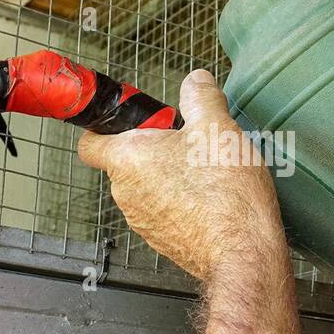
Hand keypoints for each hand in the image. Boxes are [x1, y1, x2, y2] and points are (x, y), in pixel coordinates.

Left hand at [77, 70, 285, 280]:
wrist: (243, 252)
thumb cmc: (224, 195)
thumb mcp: (217, 127)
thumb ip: (201, 96)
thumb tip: (197, 81)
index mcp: (127, 160)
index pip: (89, 142)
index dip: (103, 127)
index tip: (127, 121)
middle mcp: (126, 194)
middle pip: (126, 162)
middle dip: (154, 149)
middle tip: (187, 141)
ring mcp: (143, 222)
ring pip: (148, 188)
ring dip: (170, 176)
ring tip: (207, 170)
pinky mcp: (164, 241)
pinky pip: (166, 212)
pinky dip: (183, 202)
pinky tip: (213, 196)